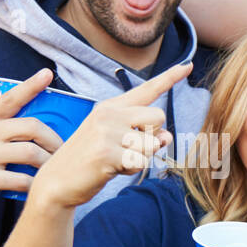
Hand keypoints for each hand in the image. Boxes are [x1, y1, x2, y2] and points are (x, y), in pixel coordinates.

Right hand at [0, 68, 63, 204]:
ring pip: (31, 153)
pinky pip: (22, 180)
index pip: (8, 99)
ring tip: (53, 172)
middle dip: (54, 140)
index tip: (47, 74)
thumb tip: (36, 133)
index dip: (30, 86)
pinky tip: (38, 188)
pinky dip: (35, 184)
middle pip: (31, 127)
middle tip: (63, 152)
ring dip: (49, 164)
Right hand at [29, 62, 190, 208]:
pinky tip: (112, 169)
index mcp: (111, 106)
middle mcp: (109, 113)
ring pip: (153, 143)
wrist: (57, 181)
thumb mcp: (117, 140)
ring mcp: (107, 132)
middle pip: (159, 117)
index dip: (170, 78)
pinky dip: (131, 170)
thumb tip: (167, 137)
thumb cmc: (91, 159)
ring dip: (141, 157)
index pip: (147, 89)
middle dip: (153, 136)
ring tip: (117, 159)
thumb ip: (145, 134)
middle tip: (128, 147)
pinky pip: (141, 162)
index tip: (188, 65)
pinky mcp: (107, 153)